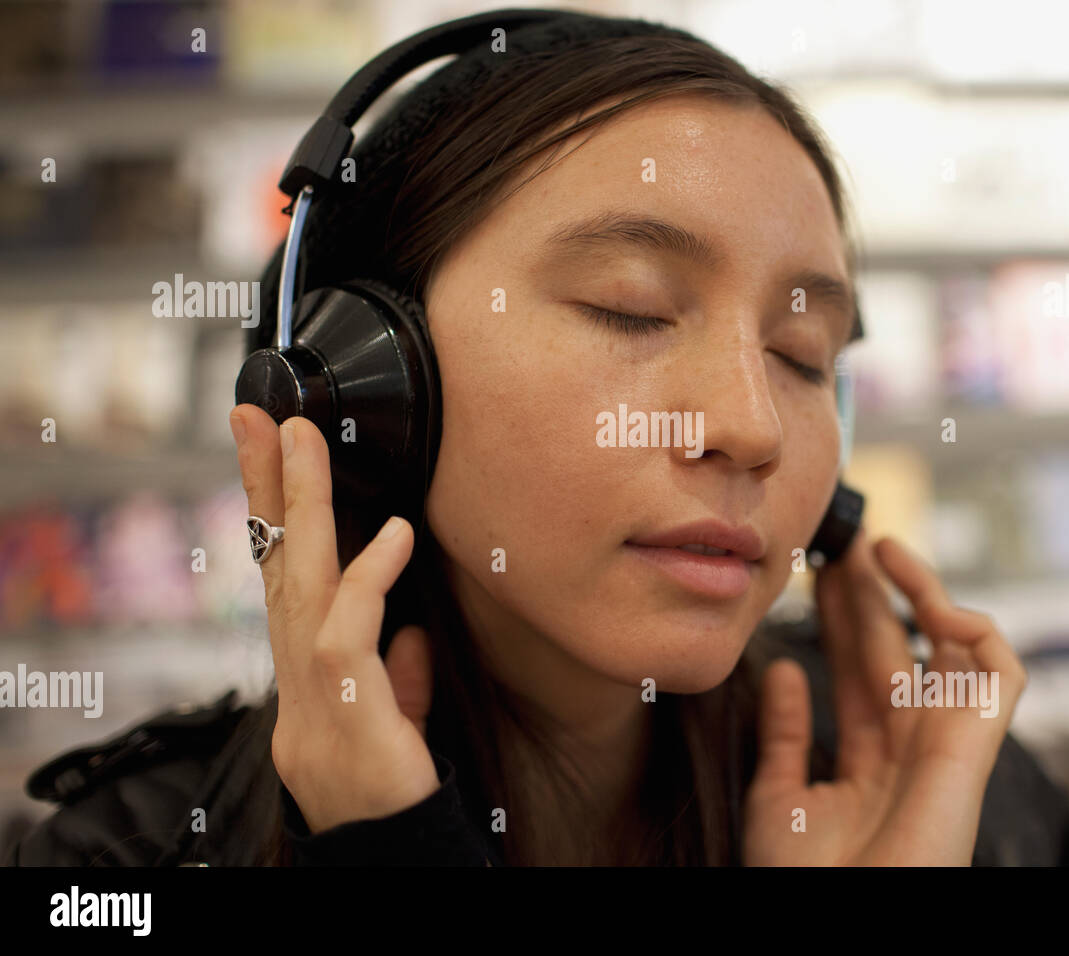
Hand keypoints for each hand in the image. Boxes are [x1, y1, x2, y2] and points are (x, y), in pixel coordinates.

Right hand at [231, 405, 439, 833]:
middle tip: (260, 415)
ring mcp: (311, 695)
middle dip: (266, 488)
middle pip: (275, 567)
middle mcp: (296, 676)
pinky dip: (369, 579)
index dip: (274, 516)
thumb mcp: (395, 724)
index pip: (285, 579)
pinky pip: (349, 633)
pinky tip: (395, 533)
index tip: (270, 451)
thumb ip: (398, 677)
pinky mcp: (345, 714)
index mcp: (307, 671)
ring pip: (299, 584)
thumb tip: (411, 635)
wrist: (390, 859)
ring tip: (304, 438)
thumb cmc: (392, 794)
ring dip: (301, 507)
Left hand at [743, 531, 1026, 864]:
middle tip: (838, 544)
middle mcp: (912, 747)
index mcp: (871, 761)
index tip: (813, 575)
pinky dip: (978, 629)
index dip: (839, 620)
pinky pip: (1002, 673)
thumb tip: (782, 669)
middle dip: (867, 595)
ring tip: (873, 547)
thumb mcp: (778, 795)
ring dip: (917, 591)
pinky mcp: (977, 745)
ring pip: (944, 646)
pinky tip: (929, 600)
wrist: (842, 918)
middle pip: (893, 649)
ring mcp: (947, 744)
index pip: (858, 672)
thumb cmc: (806, 882)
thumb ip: (784, 733)